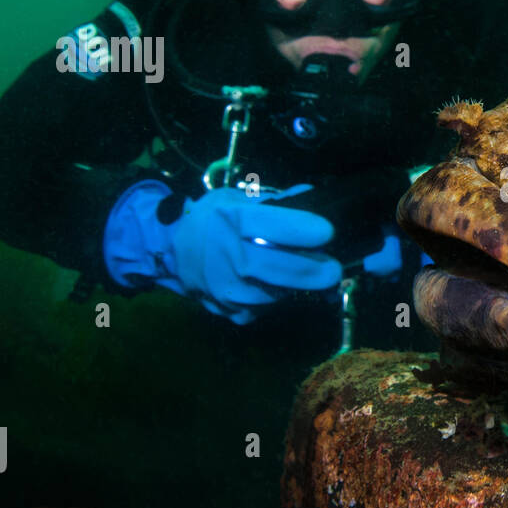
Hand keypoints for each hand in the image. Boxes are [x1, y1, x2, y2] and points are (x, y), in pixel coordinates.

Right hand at [104, 181, 342, 322]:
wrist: (174, 252)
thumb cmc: (212, 220)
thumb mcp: (236, 200)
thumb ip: (275, 201)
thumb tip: (310, 196)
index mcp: (230, 221)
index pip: (274, 227)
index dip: (304, 230)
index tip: (327, 232)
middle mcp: (227, 257)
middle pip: (284, 270)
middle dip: (317, 271)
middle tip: (333, 269)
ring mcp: (229, 289)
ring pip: (280, 292)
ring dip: (298, 285)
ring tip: (308, 273)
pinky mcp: (232, 311)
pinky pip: (268, 308)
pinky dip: (279, 297)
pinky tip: (278, 285)